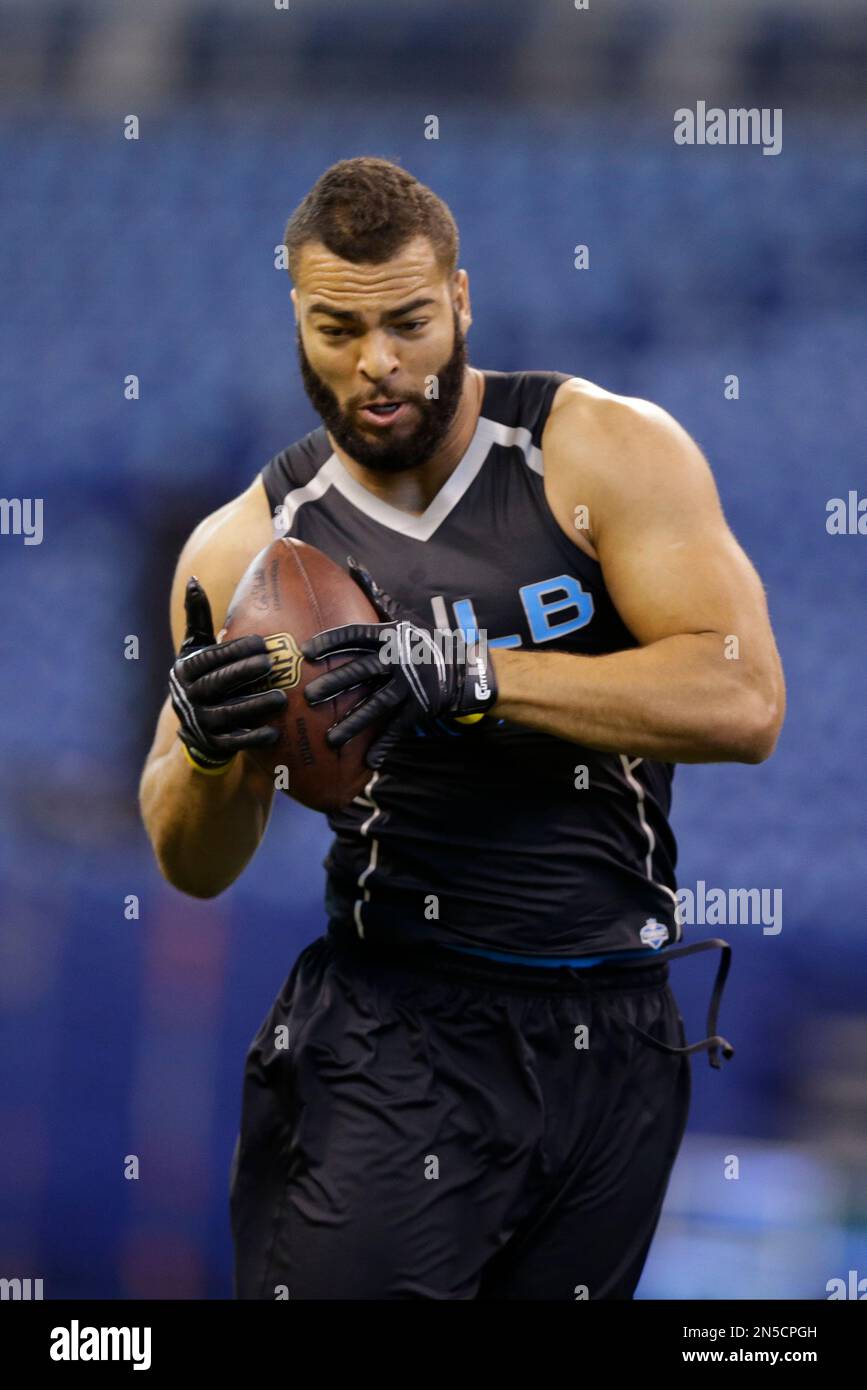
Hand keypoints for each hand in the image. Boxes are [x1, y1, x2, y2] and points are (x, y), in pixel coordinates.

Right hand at [168, 577, 286, 771]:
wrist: (194, 726)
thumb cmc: (204, 675)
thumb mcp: (196, 648)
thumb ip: (198, 618)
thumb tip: (194, 579)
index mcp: (184, 670)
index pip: (210, 658)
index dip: (234, 650)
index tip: (263, 643)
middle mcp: (187, 696)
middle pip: (217, 684)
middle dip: (243, 673)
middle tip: (272, 664)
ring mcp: (198, 722)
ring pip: (227, 714)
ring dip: (255, 706)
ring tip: (283, 699)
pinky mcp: (212, 744)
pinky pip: (233, 743)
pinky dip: (253, 739)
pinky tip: (275, 733)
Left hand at [301, 557, 497, 768]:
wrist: (465, 668)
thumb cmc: (426, 640)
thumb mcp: (402, 616)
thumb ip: (374, 594)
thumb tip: (351, 564)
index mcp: (391, 636)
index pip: (356, 635)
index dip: (332, 642)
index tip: (307, 651)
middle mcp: (399, 659)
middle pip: (362, 671)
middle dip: (335, 684)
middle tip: (309, 696)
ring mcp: (410, 686)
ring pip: (376, 706)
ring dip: (353, 724)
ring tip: (330, 740)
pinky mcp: (419, 708)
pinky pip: (398, 729)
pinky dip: (384, 745)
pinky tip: (369, 761)